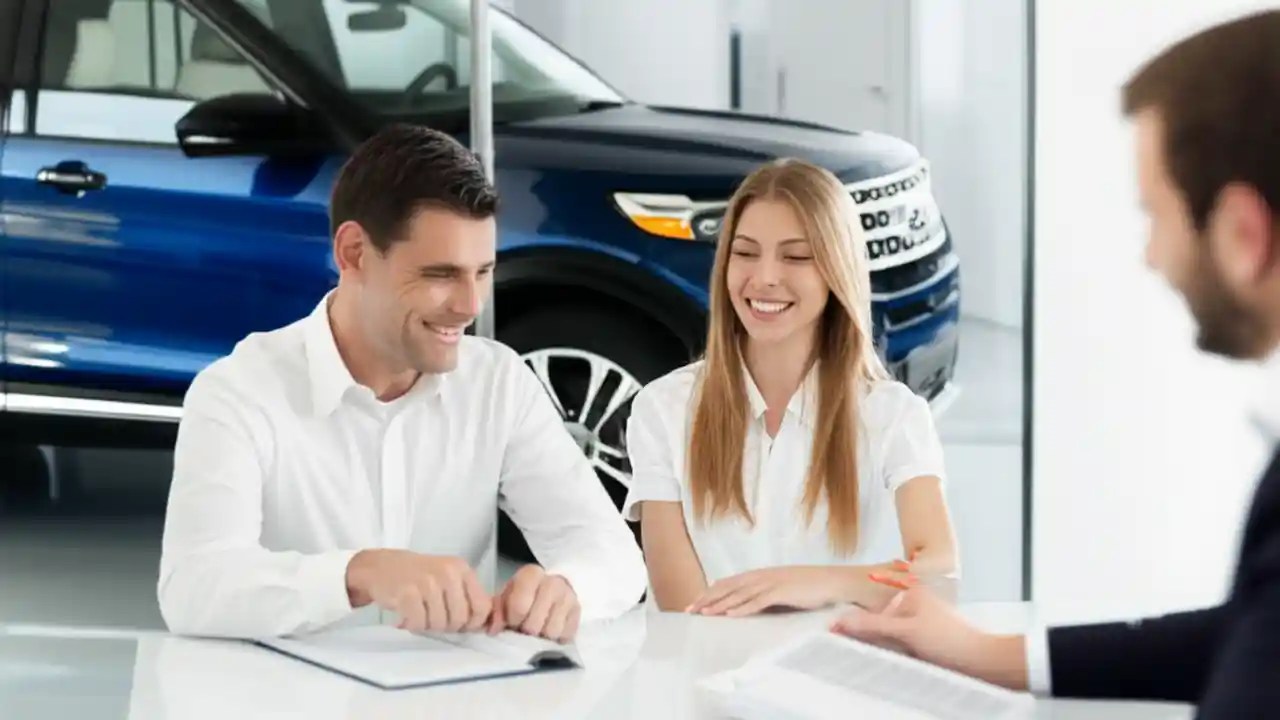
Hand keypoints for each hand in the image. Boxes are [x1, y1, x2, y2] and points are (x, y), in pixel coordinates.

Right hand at [345, 549, 491, 632]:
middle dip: (447, 626)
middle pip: (460, 619)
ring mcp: (427, 582)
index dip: (473, 623)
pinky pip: (420, 624)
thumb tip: (485, 626)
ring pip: (440, 624)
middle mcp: (447, 573)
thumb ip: (466, 597)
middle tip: (433, 618)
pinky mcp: (408, 593)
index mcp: (461, 569)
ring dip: (428, 625)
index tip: (461, 626)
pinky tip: (406, 615)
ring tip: (419, 613)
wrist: (379, 567)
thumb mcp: (447, 577)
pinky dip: (413, 625)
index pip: (482, 606)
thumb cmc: (416, 575)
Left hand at [488, 565, 579, 642]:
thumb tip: (494, 630)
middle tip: (526, 628)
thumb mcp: (504, 601)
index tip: (512, 621)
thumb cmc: (522, 597)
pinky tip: (552, 629)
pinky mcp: (579, 611)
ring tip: (540, 629)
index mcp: (531, 574)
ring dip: (543, 636)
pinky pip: (566, 636)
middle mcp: (554, 581)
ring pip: (552, 632)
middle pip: (535, 624)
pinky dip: (557, 638)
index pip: (520, 606)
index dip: (513, 620)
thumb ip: (496, 613)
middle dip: (527, 630)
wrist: (547, 593)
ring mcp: (569, 596)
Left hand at [687, 566, 850, 616]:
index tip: (694, 604)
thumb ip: (764, 595)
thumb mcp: (782, 590)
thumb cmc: (810, 588)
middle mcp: (762, 576)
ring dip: (720, 604)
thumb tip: (747, 606)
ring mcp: (772, 582)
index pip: (729, 583)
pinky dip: (742, 608)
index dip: (710, 593)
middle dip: (707, 598)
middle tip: (689, 610)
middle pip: (728, 587)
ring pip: (739, 594)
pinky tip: (730, 615)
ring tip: (703, 613)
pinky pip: (758, 601)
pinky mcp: (782, 591)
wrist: (835, 582)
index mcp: (761, 575)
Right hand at [830, 587, 1028, 689]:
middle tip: (862, 645)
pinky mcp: (926, 637)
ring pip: (891, 633)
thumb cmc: (950, 640)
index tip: (836, 634)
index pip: (873, 608)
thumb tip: (843, 621)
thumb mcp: (905, 631)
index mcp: (912, 591)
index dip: (856, 623)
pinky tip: (903, 657)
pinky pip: (902, 642)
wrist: (981, 660)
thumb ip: (873, 625)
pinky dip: (897, 650)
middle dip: (872, 634)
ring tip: (894, 653)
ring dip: (885, 645)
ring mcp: (921, 620)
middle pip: (881, 620)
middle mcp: (916, 602)